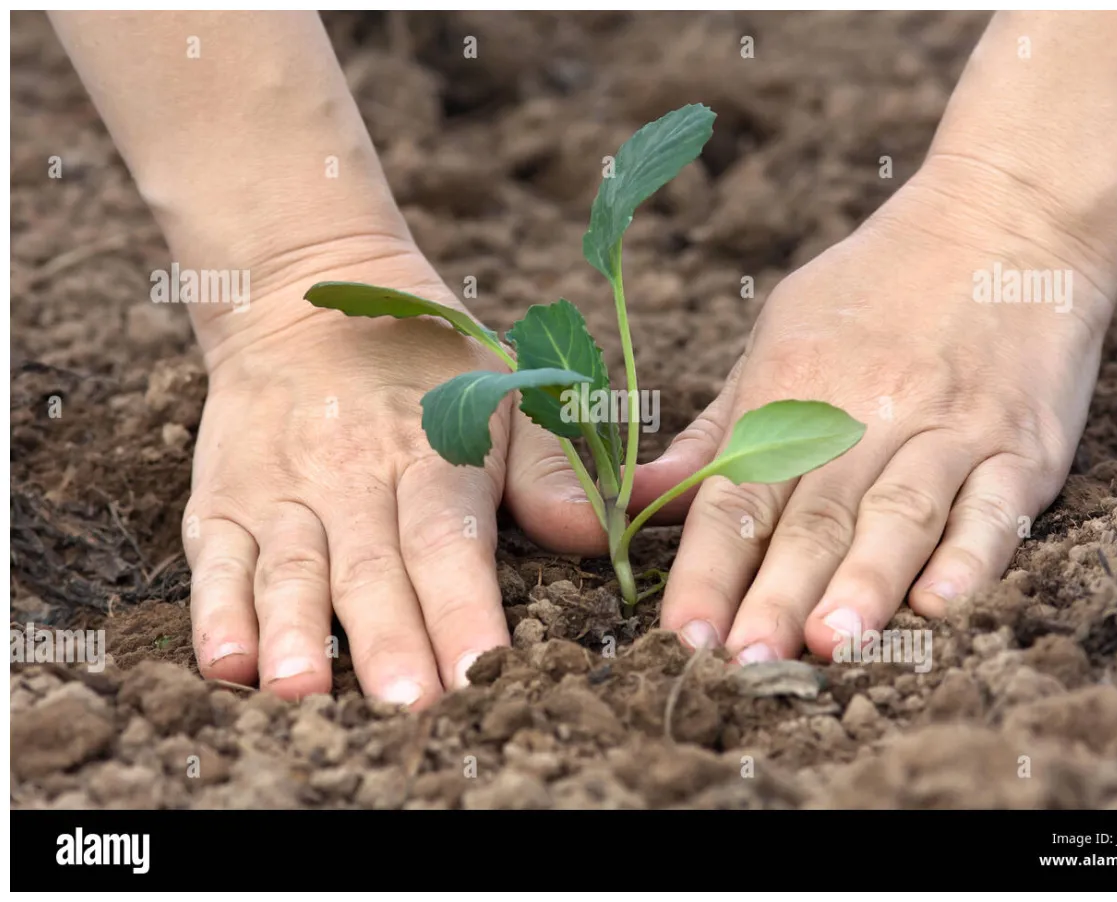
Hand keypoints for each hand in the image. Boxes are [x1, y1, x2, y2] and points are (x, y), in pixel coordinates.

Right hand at [186, 241, 599, 703]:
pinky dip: (216, 613)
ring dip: (296, 634)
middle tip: (409, 707)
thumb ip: (551, 468)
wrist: (305, 300)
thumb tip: (597, 533)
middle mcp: (351, 475)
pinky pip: (217, 561)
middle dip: (390, 641)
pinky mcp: (225, 501)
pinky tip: (228, 663)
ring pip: (291, 569)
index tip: (482, 667)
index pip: (446, 538)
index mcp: (430, 452)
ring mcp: (282, 490)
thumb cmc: (429, 364)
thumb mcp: (506, 390)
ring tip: (306, 691)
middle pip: (371, 568)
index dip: (462, 606)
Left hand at [631, 160, 1116, 660]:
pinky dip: (970, 557)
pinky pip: (994, 506)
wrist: (1002, 216)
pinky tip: (942, 604)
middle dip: (775, 596)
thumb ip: (718, 429)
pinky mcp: (1022, 442)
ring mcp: (947, 429)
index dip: (709, 569)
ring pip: (898, 516)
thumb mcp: (777, 336)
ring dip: (863, 582)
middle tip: (745, 663)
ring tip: (831, 644)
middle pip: (813, 519)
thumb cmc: (874, 287)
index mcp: (793, 392)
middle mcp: (866, 415)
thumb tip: (638, 493)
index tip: (682, 632)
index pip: (740, 496)